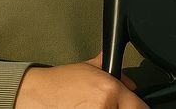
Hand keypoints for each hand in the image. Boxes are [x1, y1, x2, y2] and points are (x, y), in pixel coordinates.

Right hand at [15, 53, 148, 108]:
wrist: (35, 94)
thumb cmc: (60, 83)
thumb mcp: (92, 69)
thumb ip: (117, 76)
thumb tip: (131, 85)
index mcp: (110, 91)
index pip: (140, 108)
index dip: (140, 108)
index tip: (137, 108)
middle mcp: (104, 108)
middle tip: (109, 106)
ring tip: (93, 106)